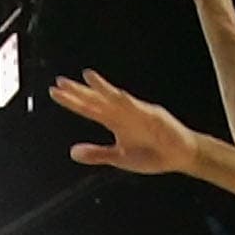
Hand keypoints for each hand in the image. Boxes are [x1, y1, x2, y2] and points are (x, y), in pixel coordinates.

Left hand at [50, 72, 197, 175]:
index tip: (54, 92)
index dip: (71, 101)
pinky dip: (127, 101)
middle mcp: (122, 113)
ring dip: (101, 88)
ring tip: (86, 77)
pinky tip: (116, 94)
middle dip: (78, 91)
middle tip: (59, 82)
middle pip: (96, 99)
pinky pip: (137, 107)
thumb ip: (97, 154)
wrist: (179, 156)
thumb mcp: (119, 157)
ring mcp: (136, 112)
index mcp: (113, 122)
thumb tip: (72, 152)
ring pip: (115, 98)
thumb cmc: (151, 155)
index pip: (88, 109)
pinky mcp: (152, 115)